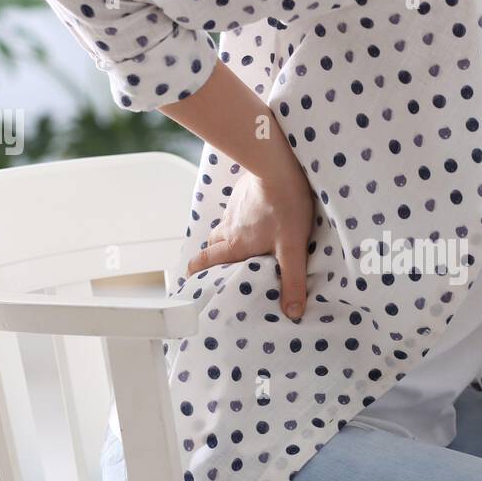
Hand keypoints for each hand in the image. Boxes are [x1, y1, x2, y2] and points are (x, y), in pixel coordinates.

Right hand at [184, 159, 314, 318]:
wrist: (279, 167)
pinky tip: (254, 214)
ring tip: (238, 241)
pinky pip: (235, 208)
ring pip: (223, 225)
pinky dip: (240, 216)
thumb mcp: (292, 249)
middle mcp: (229, 227)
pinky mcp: (243, 191)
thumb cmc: (285, 207)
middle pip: (212, 244)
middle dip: (212, 256)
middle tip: (216, 264)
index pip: (207, 261)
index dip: (196, 271)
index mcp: (235, 244)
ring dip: (226, 235)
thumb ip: (293, 280)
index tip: (188, 280)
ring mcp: (234, 207)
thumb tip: (292, 313)